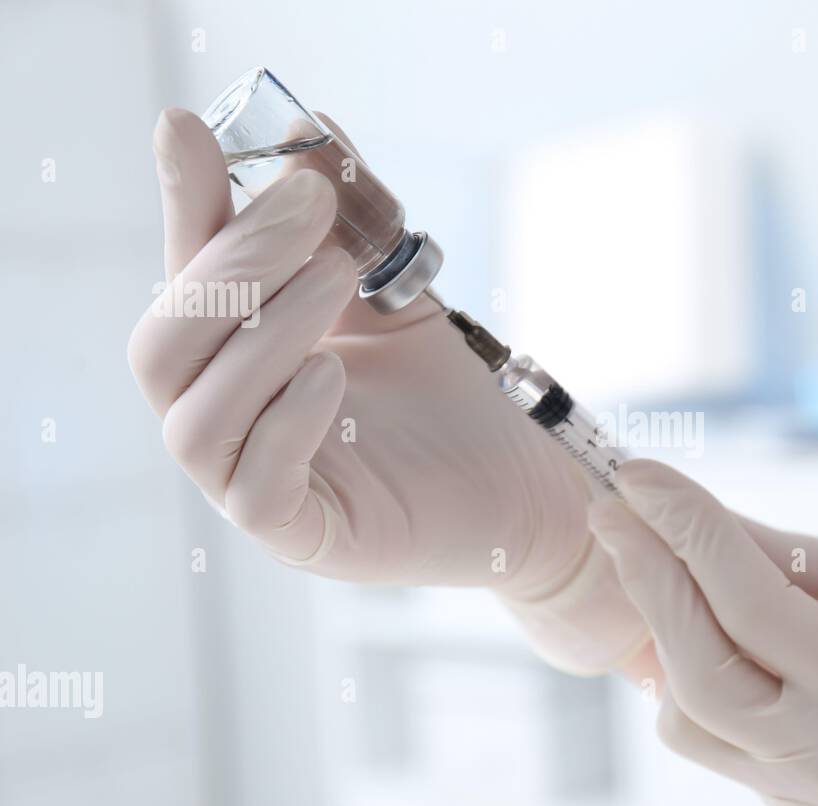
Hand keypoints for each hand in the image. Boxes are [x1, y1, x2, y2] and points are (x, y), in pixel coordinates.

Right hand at [128, 108, 646, 673]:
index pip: (185, 279)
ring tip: (333, 277)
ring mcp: (255, 484)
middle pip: (164, 348)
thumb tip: (309, 125)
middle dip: (229, 266)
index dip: (184, 205)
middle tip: (306, 203)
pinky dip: (286, 421)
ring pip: (196, 418)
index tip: (189, 127)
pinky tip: (335, 373)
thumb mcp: (394, 292)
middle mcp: (229, 421)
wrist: (521, 478)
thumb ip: (349, 222)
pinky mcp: (304, 536)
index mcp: (236, 359)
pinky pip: (256, 486)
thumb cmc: (449, 392)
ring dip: (259, 335)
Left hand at [587, 460, 817, 805]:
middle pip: (699, 673)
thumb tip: (711, 523)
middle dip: (647, 581)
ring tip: (670, 572)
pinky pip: (720, 749)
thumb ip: (817, 560)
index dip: (687, 529)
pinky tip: (715, 634)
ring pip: (690, 724)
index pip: (754, 605)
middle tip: (614, 510)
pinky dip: (699, 683)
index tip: (637, 474)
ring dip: (667, 639)